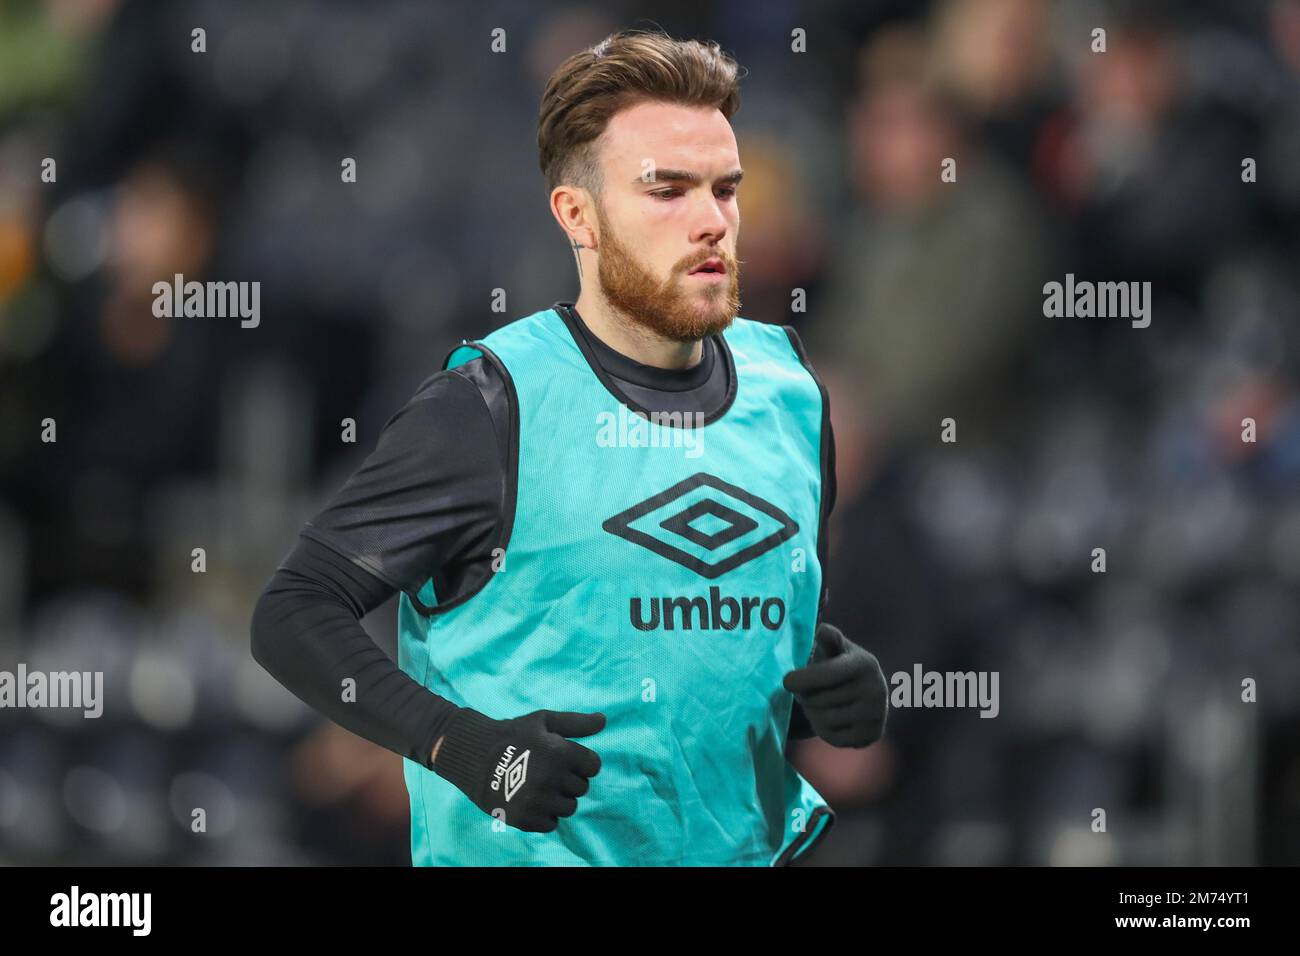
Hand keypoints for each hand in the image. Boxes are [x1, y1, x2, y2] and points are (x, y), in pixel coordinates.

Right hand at [432, 708, 604, 831]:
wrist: (473, 756)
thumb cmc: (513, 735)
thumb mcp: (544, 721)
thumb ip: (576, 723)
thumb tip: (604, 720)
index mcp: (560, 752)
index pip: (593, 766)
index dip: (581, 761)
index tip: (564, 758)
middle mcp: (551, 778)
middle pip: (582, 788)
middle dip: (568, 779)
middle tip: (547, 770)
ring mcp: (538, 801)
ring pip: (569, 808)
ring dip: (558, 798)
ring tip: (538, 785)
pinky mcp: (525, 819)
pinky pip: (552, 824)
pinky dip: (544, 815)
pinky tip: (530, 799)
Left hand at [783, 623, 887, 747]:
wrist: (865, 694)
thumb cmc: (839, 665)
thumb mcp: (835, 649)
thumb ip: (828, 640)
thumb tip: (823, 631)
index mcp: (864, 663)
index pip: (827, 674)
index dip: (803, 679)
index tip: (786, 682)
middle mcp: (876, 688)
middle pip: (820, 700)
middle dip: (805, 697)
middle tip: (806, 692)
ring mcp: (877, 714)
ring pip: (824, 720)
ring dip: (812, 714)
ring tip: (818, 704)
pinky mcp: (873, 734)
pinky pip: (834, 738)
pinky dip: (824, 731)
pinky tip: (829, 719)